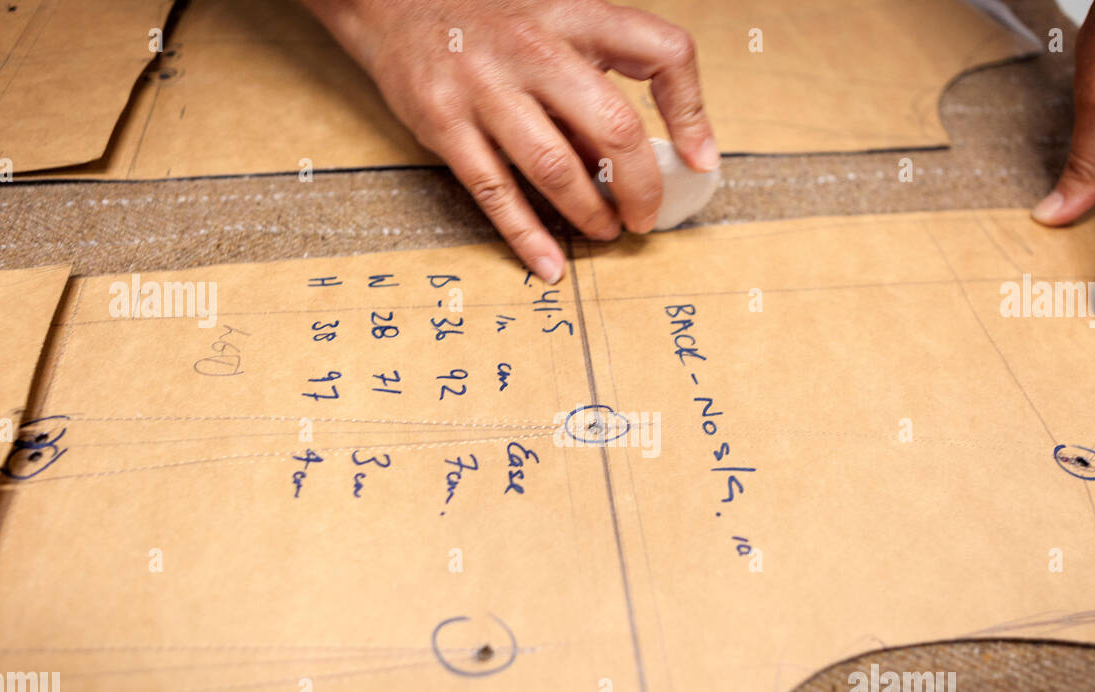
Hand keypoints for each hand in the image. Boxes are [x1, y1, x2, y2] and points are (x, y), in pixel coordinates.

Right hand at [304, 0, 718, 282]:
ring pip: (556, 166)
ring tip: (604, 232)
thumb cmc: (488, 26)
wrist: (394, 3)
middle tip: (645, 218)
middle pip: (613, 125)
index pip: (660, 51)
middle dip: (640, 186)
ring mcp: (485, 86)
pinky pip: (494, 191)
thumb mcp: (552, 31)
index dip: (690, 110)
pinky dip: (526, 235)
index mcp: (575, 16)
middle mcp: (534, 47)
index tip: (699, 159)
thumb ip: (589, 89)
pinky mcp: (444, 123)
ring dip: (589, 213)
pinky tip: (548, 262)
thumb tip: (628, 166)